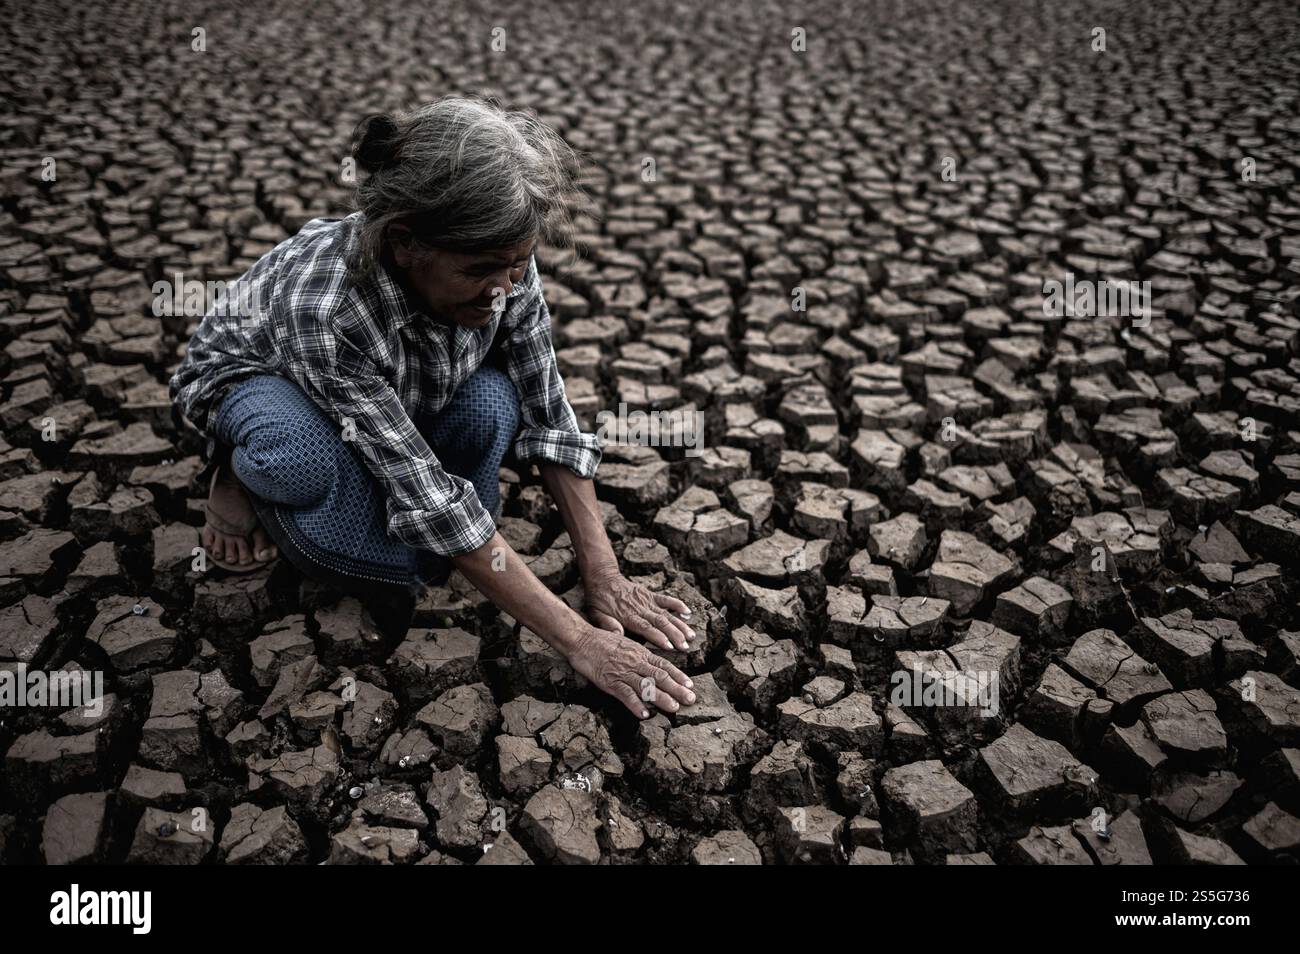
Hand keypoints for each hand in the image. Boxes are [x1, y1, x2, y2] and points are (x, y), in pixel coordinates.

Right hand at [568, 626, 695, 718]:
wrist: (581, 639)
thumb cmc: (600, 639)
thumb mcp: (624, 642)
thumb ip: (636, 652)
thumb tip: (647, 659)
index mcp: (639, 653)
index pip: (664, 665)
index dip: (678, 675)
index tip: (690, 685)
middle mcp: (635, 663)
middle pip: (660, 677)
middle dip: (677, 689)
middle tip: (691, 699)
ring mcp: (623, 672)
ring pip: (647, 686)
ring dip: (661, 698)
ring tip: (674, 708)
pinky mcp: (610, 681)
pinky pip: (625, 694)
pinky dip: (635, 704)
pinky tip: (644, 714)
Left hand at [583, 568, 695, 651]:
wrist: (602, 578)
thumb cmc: (598, 600)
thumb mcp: (595, 614)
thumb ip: (606, 624)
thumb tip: (617, 634)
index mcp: (627, 615)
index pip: (646, 628)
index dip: (659, 637)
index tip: (670, 646)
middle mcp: (639, 608)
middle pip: (660, 622)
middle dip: (675, 635)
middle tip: (686, 646)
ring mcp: (646, 600)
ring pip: (666, 613)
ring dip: (680, 624)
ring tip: (691, 636)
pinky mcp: (649, 594)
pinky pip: (665, 599)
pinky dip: (677, 604)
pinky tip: (688, 612)